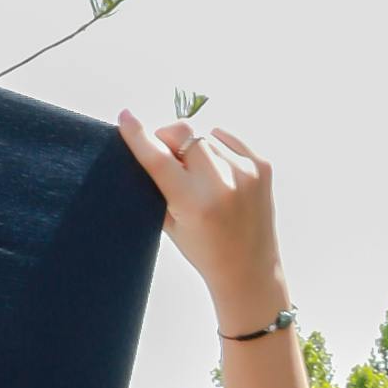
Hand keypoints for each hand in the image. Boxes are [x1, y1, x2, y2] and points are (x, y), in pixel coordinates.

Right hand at [119, 113, 286, 335]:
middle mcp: (222, 184)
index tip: (125, 117)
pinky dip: (216, 147)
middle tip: (164, 152)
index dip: (138, 135)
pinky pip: (228, 137)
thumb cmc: (204, 251)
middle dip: (167, 136)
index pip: (158, 158)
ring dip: (194, 147)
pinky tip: (216, 170)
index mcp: (194, 204)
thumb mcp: (171, 224)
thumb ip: (159, 184)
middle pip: (184, 132)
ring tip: (197, 174)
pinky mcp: (262, 165)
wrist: (249, 270)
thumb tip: (149, 143)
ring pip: (206, 135)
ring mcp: (246, 171)